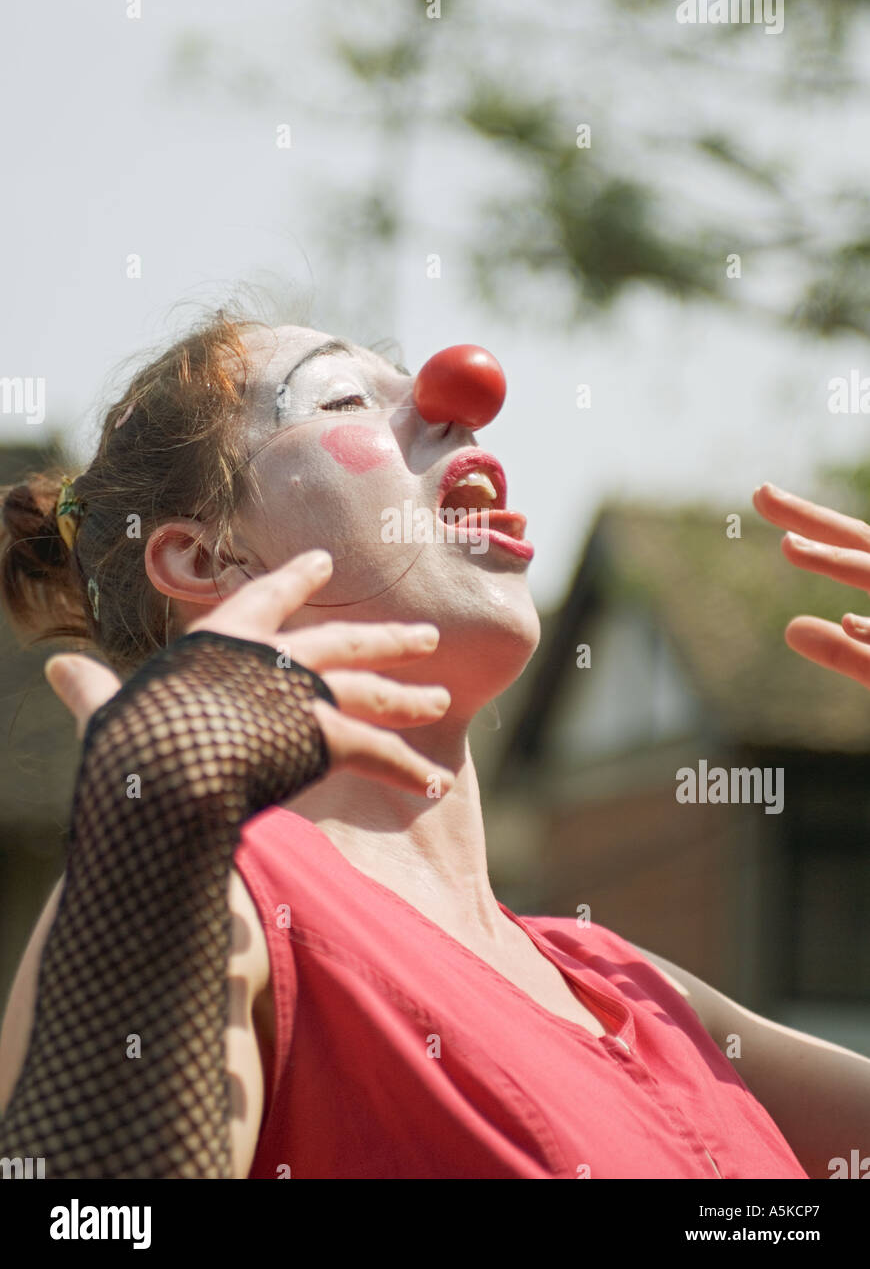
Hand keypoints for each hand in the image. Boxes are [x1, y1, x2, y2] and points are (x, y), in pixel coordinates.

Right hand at [45, 548, 455, 796]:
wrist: (168, 768)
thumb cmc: (132, 740)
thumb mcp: (110, 709)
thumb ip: (92, 690)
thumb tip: (53, 670)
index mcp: (224, 640)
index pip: (266, 597)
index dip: (296, 577)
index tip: (324, 561)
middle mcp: (275, 657)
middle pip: (343, 641)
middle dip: (385, 639)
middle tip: (425, 635)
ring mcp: (306, 694)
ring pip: (372, 691)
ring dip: (408, 697)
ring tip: (441, 699)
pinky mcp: (326, 734)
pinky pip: (381, 753)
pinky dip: (410, 770)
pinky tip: (436, 783)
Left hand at [753, 481, 869, 687]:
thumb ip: (846, 655)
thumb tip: (791, 629)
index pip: (856, 545)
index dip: (810, 520)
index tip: (761, 495)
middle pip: (865, 544)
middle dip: (815, 520)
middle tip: (761, 493)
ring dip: (837, 562)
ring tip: (788, 546)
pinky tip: (847, 623)